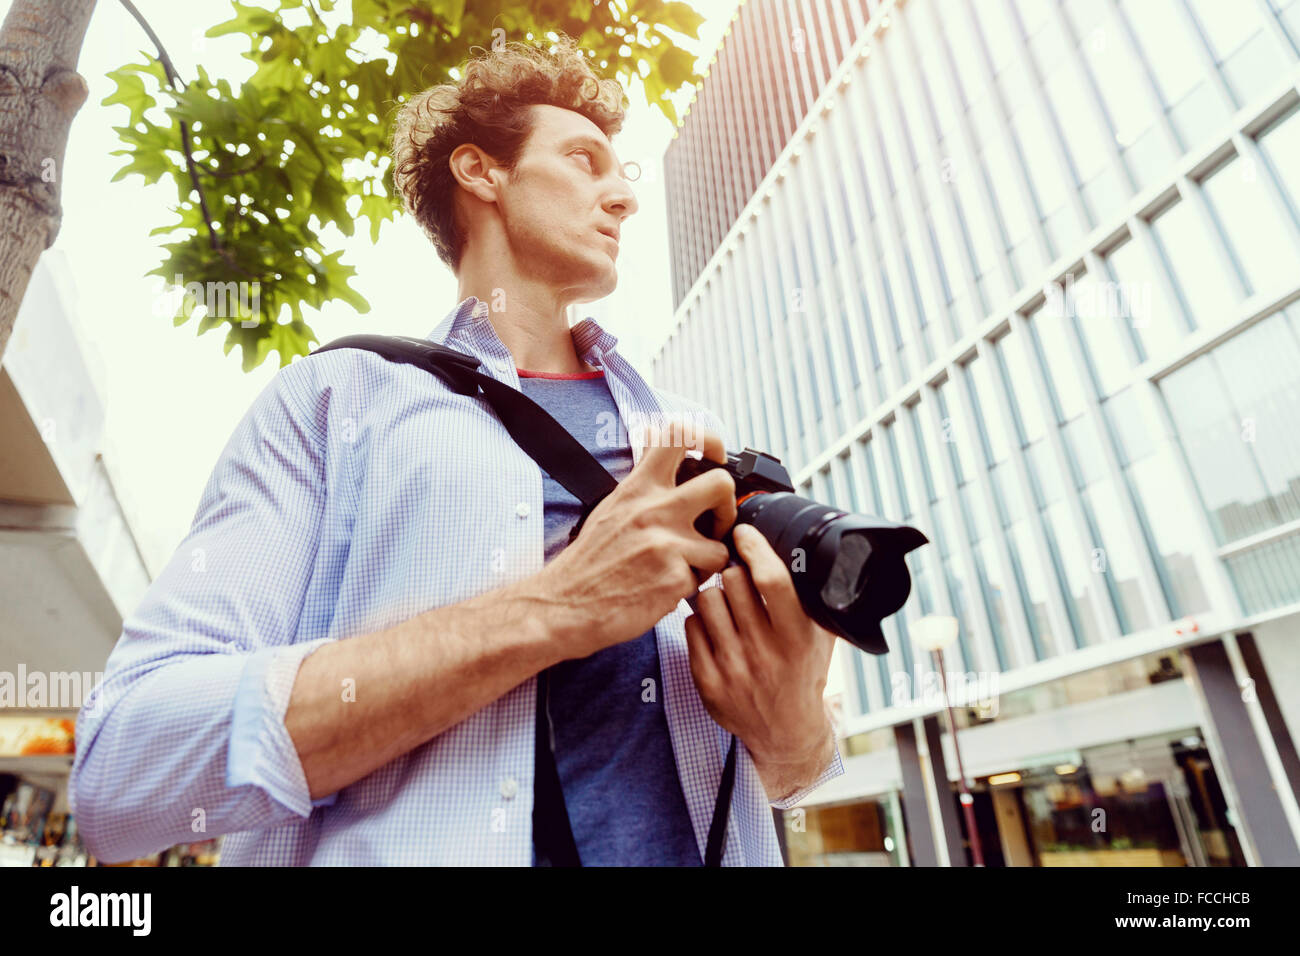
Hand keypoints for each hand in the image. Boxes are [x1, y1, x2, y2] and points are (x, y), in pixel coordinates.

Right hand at [532, 422, 737, 659]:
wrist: (566, 605)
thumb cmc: (591, 559)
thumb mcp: (612, 504)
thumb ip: (642, 474)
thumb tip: (654, 434)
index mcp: (638, 488)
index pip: (679, 436)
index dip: (709, 439)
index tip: (715, 457)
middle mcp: (654, 510)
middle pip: (721, 485)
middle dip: (728, 507)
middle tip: (714, 524)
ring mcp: (666, 544)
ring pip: (721, 545)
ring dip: (709, 560)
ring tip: (684, 567)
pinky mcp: (673, 578)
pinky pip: (703, 580)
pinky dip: (690, 588)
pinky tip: (666, 588)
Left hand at [684, 523, 836, 801]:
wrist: (785, 732)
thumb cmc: (803, 674)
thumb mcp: (821, 638)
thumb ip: (814, 599)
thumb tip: (803, 549)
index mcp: (797, 638)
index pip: (772, 580)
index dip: (755, 548)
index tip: (744, 533)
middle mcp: (765, 653)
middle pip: (733, 582)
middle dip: (733, 571)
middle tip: (736, 575)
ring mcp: (733, 669)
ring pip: (707, 600)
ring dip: (714, 593)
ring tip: (725, 602)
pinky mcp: (708, 682)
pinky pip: (691, 627)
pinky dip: (700, 621)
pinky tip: (714, 628)